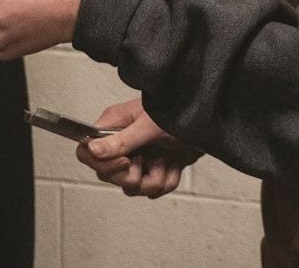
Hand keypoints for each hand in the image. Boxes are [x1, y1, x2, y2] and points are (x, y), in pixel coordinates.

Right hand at [77, 97, 201, 198]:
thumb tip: (90, 149)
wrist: (211, 119)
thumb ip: (120, 140)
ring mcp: (140, 157)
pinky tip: (176, 163)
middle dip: (134, 176)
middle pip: (110, 176)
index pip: (87, 153)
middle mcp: (123, 143)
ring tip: (167, 160)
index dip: (102, 164)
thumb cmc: (179, 110)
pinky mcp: (156, 166)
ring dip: (155, 179)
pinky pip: (153, 188)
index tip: (125, 162)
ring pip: (132, 187)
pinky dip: (168, 179)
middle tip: (148, 161)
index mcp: (114, 126)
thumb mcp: (148, 125)